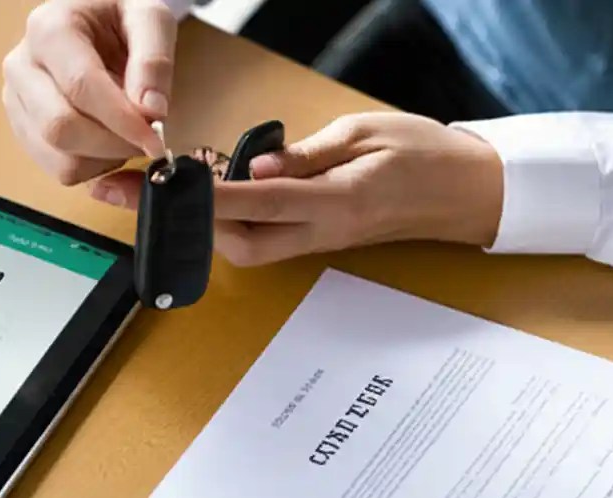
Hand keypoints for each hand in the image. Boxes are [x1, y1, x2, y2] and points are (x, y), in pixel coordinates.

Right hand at [2, 0, 175, 186]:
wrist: (94, 21)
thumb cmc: (120, 16)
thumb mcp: (149, 19)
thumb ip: (154, 59)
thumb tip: (151, 110)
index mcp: (49, 30)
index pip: (81, 87)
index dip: (122, 121)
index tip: (156, 140)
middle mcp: (22, 66)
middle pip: (61, 128)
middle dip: (113, 146)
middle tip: (148, 140)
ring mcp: (17, 101)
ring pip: (58, 159)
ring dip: (104, 161)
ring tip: (126, 135)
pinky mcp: (23, 129)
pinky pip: (59, 170)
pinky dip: (93, 169)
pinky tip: (108, 143)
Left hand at [94, 112, 504, 264]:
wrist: (470, 191)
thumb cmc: (426, 155)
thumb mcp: (365, 134)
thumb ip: (306, 155)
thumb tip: (256, 166)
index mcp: (337, 202)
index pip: (256, 202)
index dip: (203, 196)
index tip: (161, 184)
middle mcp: (323, 231)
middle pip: (240, 243)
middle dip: (191, 222)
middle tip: (143, 190)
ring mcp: (322, 241)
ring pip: (249, 248)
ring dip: (208, 225)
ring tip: (169, 190)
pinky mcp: (321, 238)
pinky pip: (267, 238)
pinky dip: (234, 220)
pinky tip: (214, 194)